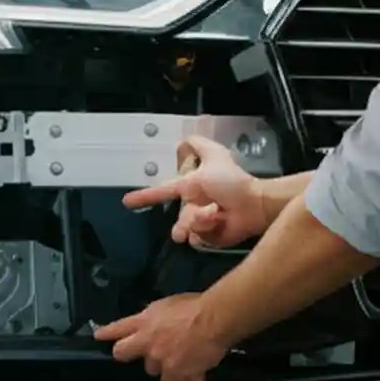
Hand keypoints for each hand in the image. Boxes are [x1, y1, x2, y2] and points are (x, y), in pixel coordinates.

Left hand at [93, 293, 229, 380]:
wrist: (215, 319)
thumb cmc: (195, 306)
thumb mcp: (168, 305)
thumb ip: (155, 318)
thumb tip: (151, 325)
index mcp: (144, 322)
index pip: (117, 328)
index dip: (107, 333)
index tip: (99, 336)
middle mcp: (147, 344)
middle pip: (124, 354)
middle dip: (135, 354)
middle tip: (151, 352)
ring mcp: (161, 361)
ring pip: (155, 372)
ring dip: (166, 368)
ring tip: (183, 360)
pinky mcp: (177, 374)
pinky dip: (186, 378)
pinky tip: (196, 373)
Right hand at [123, 136, 266, 248]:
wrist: (252, 204)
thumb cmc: (232, 181)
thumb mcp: (213, 156)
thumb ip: (197, 145)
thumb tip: (183, 140)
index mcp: (190, 189)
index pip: (164, 192)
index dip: (146, 196)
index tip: (127, 202)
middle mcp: (192, 207)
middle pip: (178, 218)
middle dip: (186, 219)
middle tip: (198, 215)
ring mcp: (201, 225)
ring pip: (186, 229)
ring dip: (199, 221)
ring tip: (213, 215)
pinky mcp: (210, 239)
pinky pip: (197, 239)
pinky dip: (207, 230)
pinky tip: (219, 222)